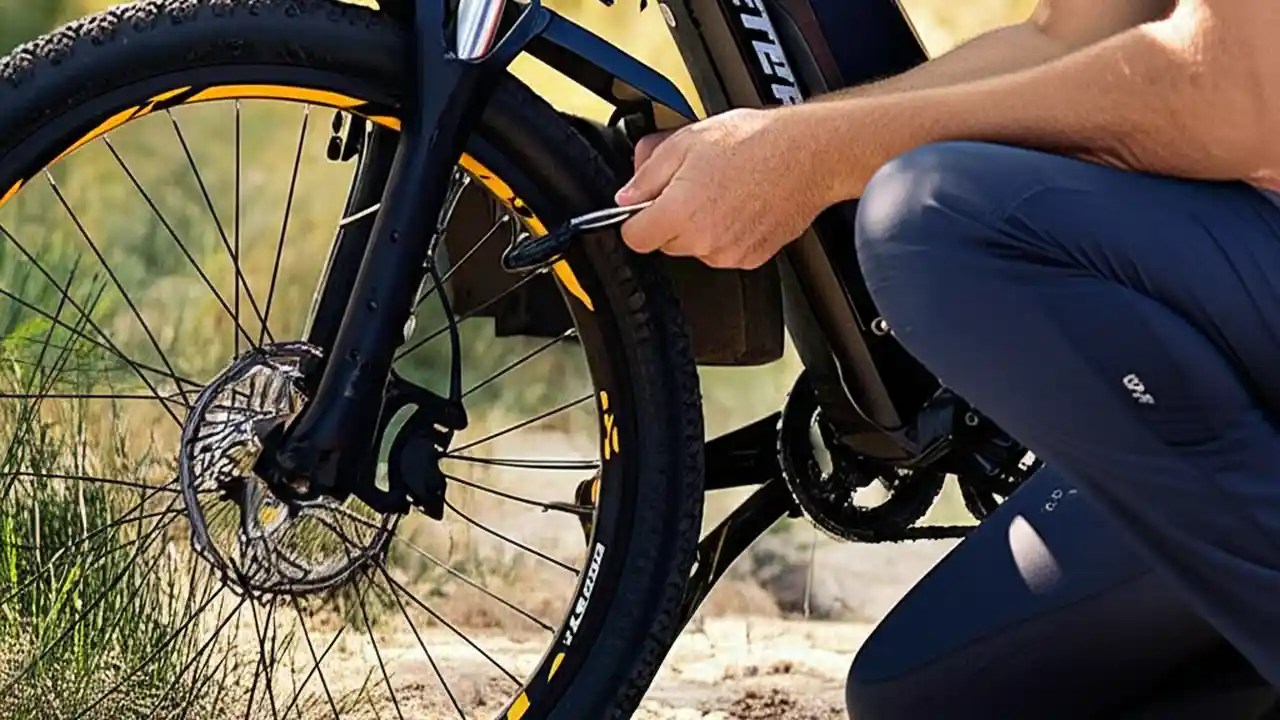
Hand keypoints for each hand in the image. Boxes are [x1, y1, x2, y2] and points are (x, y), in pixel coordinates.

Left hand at [616, 108, 832, 269]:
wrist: (809, 154)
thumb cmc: (755, 142)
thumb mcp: (686, 142)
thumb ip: (647, 174)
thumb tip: (626, 196)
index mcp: (680, 213)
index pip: (634, 237)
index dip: (635, 218)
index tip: (644, 205)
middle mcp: (704, 241)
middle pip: (665, 243)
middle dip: (671, 217)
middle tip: (691, 184)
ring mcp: (730, 253)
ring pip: (696, 247)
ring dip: (700, 226)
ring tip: (721, 190)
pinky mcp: (752, 258)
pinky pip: (724, 251)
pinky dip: (726, 233)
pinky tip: (740, 203)